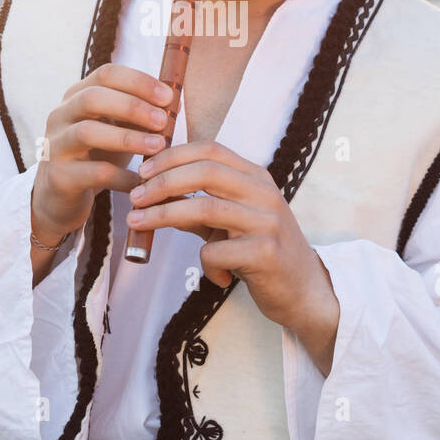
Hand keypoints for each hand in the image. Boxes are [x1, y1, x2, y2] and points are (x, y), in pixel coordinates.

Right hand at [30, 63, 175, 243]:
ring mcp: (56, 145)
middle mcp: (61, 115)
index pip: (106, 74)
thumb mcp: (116, 129)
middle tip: (163, 120)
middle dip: (132, 106)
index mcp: (77, 96)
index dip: (139, 82)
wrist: (60, 196)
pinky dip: (122, 176)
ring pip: (88, 132)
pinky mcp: (59, 176)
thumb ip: (138, 114)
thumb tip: (173, 101)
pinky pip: (93, 173)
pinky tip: (142, 180)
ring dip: (128, 138)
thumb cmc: (96, 156)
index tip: (168, 96)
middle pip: (93, 98)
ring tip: (158, 146)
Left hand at [124, 138, 338, 333]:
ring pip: (205, 209)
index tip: (143, 171)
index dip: (172, 155)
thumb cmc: (262, 253)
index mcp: (256, 177)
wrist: (305, 290)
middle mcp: (264, 193)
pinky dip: (205, 264)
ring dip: (164, 216)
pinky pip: (217, 252)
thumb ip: (199, 207)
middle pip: (205, 172)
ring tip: (138, 224)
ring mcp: (268, 221)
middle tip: (134, 197)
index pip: (210, 149)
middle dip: (162, 182)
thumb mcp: (231, 223)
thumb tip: (153, 194)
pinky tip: (215, 276)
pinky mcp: (267, 253)